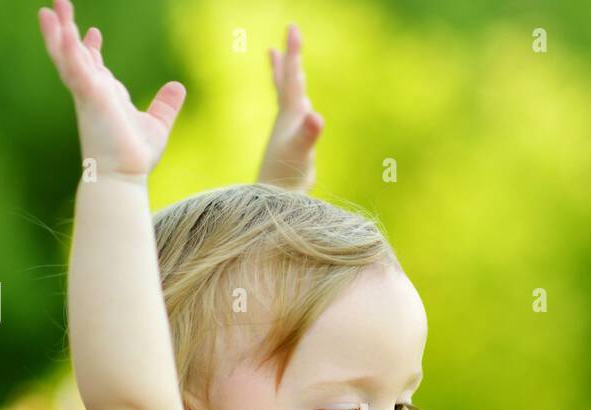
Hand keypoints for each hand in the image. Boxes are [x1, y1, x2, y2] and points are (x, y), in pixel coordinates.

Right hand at [38, 0, 185, 179]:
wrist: (124, 176)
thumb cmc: (135, 157)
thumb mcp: (157, 125)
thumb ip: (165, 105)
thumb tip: (178, 86)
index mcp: (105, 96)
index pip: (94, 66)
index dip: (90, 48)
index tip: (92, 32)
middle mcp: (92, 91)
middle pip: (73, 54)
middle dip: (65, 31)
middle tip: (59, 6)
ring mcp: (87, 92)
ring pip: (66, 56)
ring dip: (57, 32)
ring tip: (47, 9)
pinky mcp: (89, 96)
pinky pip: (75, 68)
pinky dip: (69, 50)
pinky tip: (65, 33)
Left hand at [257, 24, 323, 191]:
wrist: (274, 201)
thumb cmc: (286, 177)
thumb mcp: (301, 153)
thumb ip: (308, 134)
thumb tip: (316, 116)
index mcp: (289, 115)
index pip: (292, 76)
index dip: (293, 52)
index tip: (291, 27)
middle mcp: (287, 119)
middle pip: (288, 80)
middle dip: (290, 56)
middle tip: (290, 34)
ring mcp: (289, 131)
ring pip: (288, 96)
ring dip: (288, 77)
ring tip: (285, 62)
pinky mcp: (293, 144)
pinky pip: (296, 115)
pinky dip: (298, 104)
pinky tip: (303, 109)